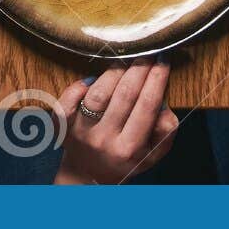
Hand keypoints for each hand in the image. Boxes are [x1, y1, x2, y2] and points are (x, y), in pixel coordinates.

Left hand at [54, 61, 178, 183]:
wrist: (88, 177)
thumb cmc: (124, 159)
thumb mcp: (152, 154)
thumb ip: (165, 131)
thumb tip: (163, 103)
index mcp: (130, 148)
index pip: (147, 105)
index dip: (156, 79)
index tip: (163, 59)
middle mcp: (105, 140)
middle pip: (124, 95)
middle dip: (139, 68)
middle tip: (146, 51)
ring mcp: (82, 132)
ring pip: (99, 94)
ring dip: (114, 72)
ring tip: (125, 60)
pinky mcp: (63, 126)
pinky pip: (67, 101)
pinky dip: (78, 86)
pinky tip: (92, 78)